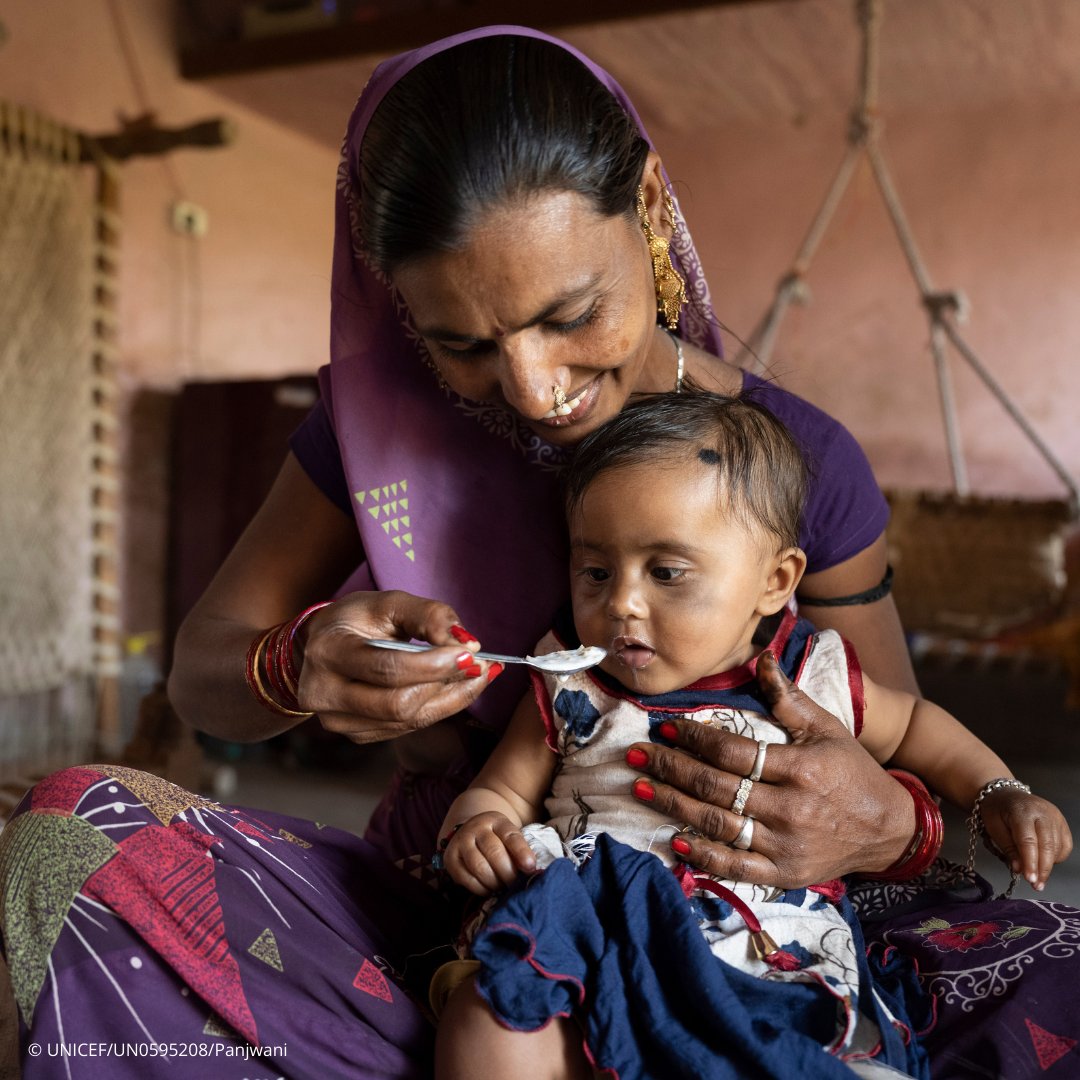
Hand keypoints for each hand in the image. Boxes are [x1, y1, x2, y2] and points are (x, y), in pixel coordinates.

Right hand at [294, 590, 500, 742]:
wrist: (324, 644)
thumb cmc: (358, 620)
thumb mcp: (388, 603)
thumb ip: (428, 615)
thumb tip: (467, 643)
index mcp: (328, 652)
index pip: (386, 668)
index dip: (432, 665)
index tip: (470, 653)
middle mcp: (324, 693)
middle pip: (397, 703)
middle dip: (445, 685)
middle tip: (480, 665)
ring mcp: (338, 721)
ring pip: (406, 721)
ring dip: (450, 698)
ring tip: (475, 674)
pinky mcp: (357, 735)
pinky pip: (407, 728)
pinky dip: (438, 708)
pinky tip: (455, 687)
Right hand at [444, 813, 537, 895]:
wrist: (469, 831)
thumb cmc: (497, 839)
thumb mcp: (509, 837)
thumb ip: (520, 851)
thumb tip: (532, 872)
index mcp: (496, 820)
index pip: (510, 836)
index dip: (522, 852)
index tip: (531, 868)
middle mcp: (476, 828)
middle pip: (494, 852)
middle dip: (508, 873)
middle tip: (516, 884)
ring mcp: (461, 842)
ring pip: (479, 866)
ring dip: (495, 882)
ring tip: (503, 887)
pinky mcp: (450, 859)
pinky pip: (467, 879)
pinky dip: (481, 888)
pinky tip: (489, 889)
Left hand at [625, 651, 914, 888]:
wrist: (889, 829)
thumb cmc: (852, 771)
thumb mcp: (826, 728)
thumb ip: (789, 697)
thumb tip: (761, 657)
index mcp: (799, 768)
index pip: (734, 752)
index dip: (695, 739)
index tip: (666, 728)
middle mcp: (789, 808)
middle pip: (716, 787)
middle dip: (670, 768)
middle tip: (635, 756)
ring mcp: (785, 845)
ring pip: (718, 825)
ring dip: (674, 806)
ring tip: (641, 787)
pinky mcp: (784, 874)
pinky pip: (736, 868)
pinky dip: (704, 857)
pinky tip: (675, 840)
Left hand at [979, 789, 1072, 890]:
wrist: (1005, 794)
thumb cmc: (996, 811)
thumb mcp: (993, 828)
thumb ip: (1007, 848)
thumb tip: (1020, 870)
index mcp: (1021, 810)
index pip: (1028, 840)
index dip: (1030, 862)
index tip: (1030, 879)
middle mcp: (1042, 811)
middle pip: (1047, 845)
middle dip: (1042, 869)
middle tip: (1036, 885)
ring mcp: (1055, 816)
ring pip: (1058, 847)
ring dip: (1049, 865)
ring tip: (1037, 876)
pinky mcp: (1062, 821)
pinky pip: (1065, 845)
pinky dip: (1056, 856)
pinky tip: (1044, 860)